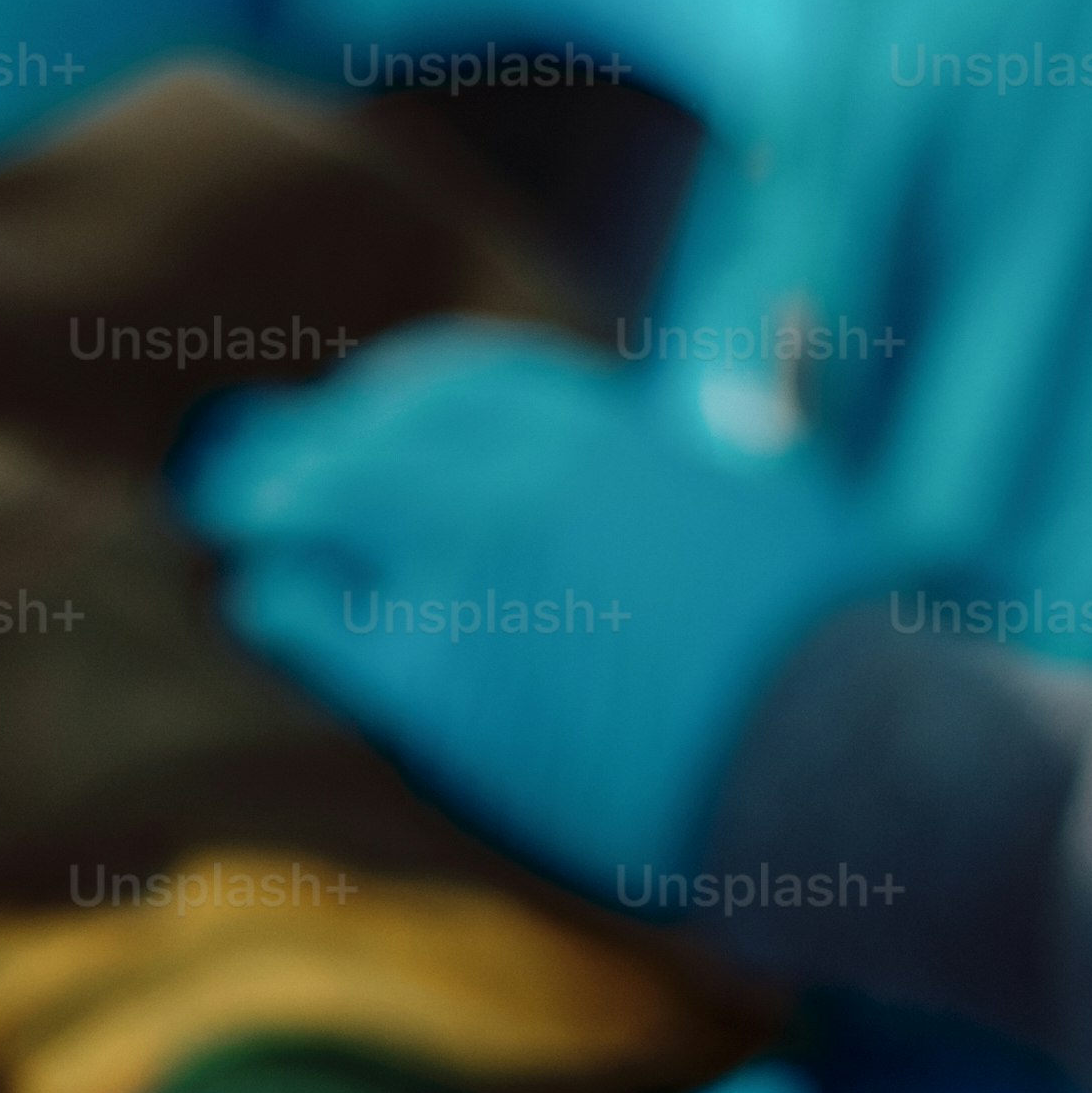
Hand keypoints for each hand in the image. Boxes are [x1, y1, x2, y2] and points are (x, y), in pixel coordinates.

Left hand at [175, 323, 897, 905]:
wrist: (847, 753)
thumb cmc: (845, 640)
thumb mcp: (795, 485)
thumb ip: (750, 410)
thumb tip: (769, 339)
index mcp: (609, 424)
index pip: (444, 381)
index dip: (380, 408)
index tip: (352, 428)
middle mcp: (523, 473)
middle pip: (357, 433)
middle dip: (304, 458)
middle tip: (252, 485)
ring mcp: (464, 563)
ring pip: (300, 505)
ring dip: (270, 523)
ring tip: (244, 539)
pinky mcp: (427, 671)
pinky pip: (293, 612)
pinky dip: (272, 605)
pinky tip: (267, 614)